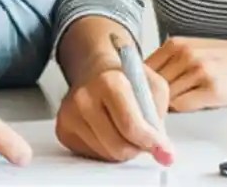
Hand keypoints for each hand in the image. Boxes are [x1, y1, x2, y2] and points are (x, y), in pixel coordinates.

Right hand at [54, 65, 174, 164]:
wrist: (95, 70)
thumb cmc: (125, 78)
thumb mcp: (152, 84)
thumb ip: (158, 112)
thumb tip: (160, 146)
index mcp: (108, 81)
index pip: (130, 125)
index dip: (149, 141)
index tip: (162, 149)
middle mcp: (84, 98)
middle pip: (118, 146)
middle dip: (137, 148)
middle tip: (145, 140)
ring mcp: (70, 115)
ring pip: (106, 154)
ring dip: (123, 148)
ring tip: (125, 130)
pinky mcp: (63, 130)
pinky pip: (92, 155)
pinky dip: (106, 149)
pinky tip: (108, 131)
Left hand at [146, 37, 226, 111]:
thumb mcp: (199, 49)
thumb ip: (173, 61)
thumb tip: (146, 82)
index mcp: (178, 43)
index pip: (142, 68)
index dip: (139, 85)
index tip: (139, 97)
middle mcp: (185, 54)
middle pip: (150, 84)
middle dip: (149, 99)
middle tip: (151, 111)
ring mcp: (198, 72)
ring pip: (164, 97)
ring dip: (164, 108)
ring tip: (168, 113)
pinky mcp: (212, 90)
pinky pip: (182, 106)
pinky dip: (180, 112)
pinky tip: (187, 110)